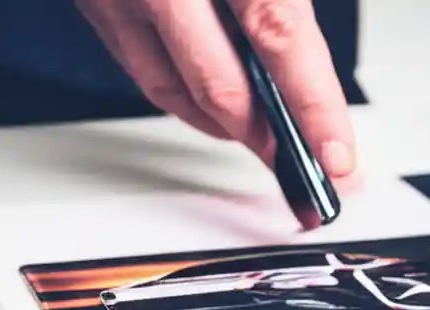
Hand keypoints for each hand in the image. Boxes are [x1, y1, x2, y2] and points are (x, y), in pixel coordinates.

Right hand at [76, 0, 356, 183]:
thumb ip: (278, 2)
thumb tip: (306, 76)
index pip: (278, 37)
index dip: (313, 106)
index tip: (336, 157)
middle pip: (220, 85)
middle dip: (268, 140)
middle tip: (305, 172)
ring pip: (174, 91)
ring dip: (227, 127)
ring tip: (271, 143)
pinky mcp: (93, 5)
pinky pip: (142, 69)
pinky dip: (184, 97)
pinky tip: (213, 103)